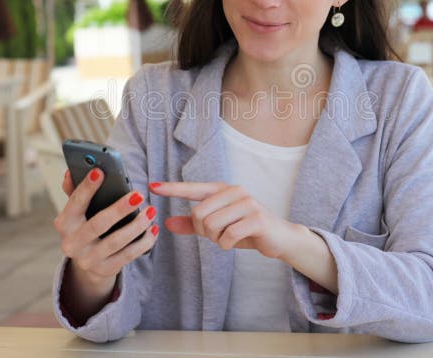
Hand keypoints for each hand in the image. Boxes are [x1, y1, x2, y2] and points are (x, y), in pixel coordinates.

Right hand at [54, 168, 157, 284]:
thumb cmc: (86, 226)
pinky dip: (144, 241)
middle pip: (98, 224)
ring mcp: (88, 260)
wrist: (88, 261)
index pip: (75, 203)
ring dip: (137, 225)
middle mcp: (72, 244)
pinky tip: (153, 228)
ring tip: (151, 210)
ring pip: (116, 241)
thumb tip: (70, 172)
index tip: (100, 172)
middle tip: (138, 194)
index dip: (87, 188)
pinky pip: (128, 255)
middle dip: (119, 208)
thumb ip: (75, 191)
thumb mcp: (78, 211)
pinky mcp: (105, 270)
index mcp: (64, 223)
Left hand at [150, 181, 298, 258]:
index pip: (193, 188)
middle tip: (218, 234)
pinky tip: (236, 242)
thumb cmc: (247, 229)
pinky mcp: (256, 218)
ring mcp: (247, 203)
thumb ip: (194, 224)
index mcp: (223, 190)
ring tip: (229, 237)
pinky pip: (227, 236)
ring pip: (211, 225)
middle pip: (198, 213)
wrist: (280, 238)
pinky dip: (227, 245)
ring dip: (216, 239)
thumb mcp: (220, 226)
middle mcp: (234, 191)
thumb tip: (167, 223)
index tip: (152, 187)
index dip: (172, 189)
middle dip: (203, 231)